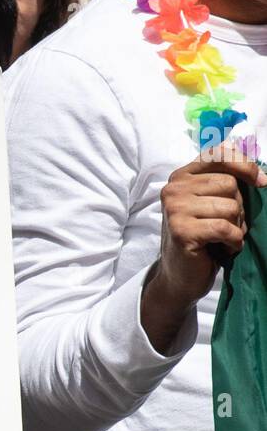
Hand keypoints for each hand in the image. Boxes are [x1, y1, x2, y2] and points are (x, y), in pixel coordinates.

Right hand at [142, 144, 265, 352]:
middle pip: (229, 184)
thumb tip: (263, 177)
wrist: (180, 276)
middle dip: (239, 208)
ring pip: (230, 207)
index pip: (218, 154)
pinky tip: (224, 248)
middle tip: (227, 225)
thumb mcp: (212, 204)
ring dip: (236, 227)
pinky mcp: (181, 230)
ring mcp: (175, 209)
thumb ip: (226, 183)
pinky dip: (233, 241)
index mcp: (182, 176)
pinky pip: (225, 228)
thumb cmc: (202, 238)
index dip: (244, 165)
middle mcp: (174, 188)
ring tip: (223, 238)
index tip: (261, 183)